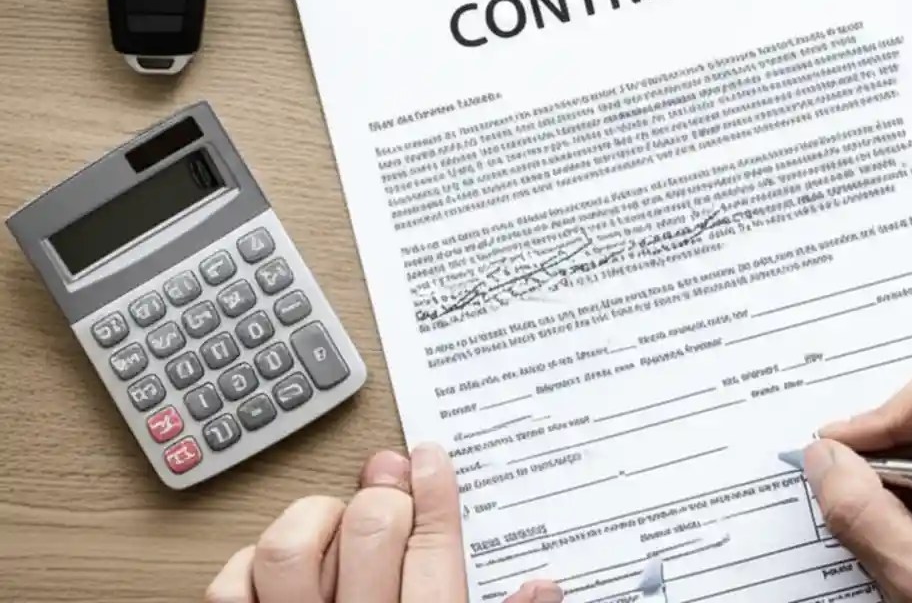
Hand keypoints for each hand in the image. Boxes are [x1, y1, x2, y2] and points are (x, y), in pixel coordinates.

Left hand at [205, 443, 562, 602]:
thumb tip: (543, 588)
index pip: (435, 548)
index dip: (434, 492)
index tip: (431, 462)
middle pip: (372, 532)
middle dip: (385, 495)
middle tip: (390, 483)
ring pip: (291, 549)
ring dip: (314, 517)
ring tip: (333, 516)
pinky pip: (229, 588)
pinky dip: (248, 563)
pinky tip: (277, 564)